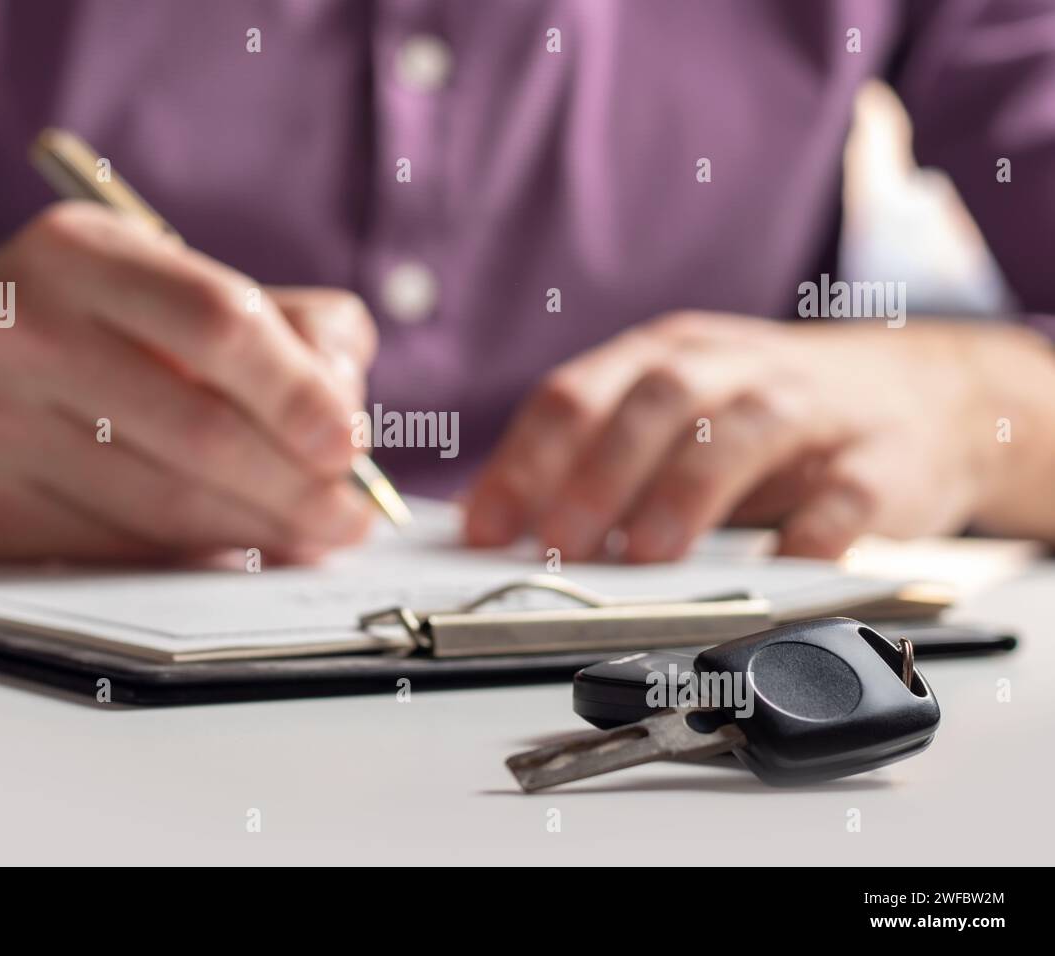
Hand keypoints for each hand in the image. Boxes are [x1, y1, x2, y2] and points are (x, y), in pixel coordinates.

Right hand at [0, 202, 376, 560]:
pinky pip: (119, 548)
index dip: (298, 390)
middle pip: (199, 427)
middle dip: (296, 485)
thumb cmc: (73, 335)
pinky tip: (238, 546)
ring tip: (314, 532)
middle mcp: (18, 328)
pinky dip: (196, 555)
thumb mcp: (160, 290)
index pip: (216, 320)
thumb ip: (279, 327)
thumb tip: (350, 411)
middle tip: (352, 514)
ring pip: (165, 503)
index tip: (352, 444)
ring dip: (261, 530)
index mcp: (77, 253)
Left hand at [465, 312, 1016, 561]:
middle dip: (596, 476)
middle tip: (558, 546)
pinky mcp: (879, 461)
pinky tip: (775, 569)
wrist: (923, 395)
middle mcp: (731, 368)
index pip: (576, 395)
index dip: (523, 463)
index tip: (486, 531)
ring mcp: (808, 408)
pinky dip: (807, 534)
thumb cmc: (770, 417)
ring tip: (650, 557)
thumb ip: (602, 461)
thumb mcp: (678, 416)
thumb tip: (508, 530)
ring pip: (740, 433)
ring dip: (686, 494)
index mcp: (666, 355)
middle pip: (653, 402)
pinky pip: (844, 495)